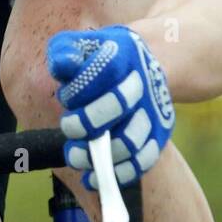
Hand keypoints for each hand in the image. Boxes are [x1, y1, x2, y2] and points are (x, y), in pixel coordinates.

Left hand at [46, 25, 174, 188]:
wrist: (139, 68)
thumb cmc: (99, 58)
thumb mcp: (82, 44)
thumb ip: (67, 50)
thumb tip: (63, 65)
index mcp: (123, 54)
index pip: (103, 71)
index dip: (80, 89)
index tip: (67, 97)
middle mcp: (143, 83)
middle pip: (118, 107)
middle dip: (87, 122)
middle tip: (70, 128)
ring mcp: (152, 112)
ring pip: (129, 141)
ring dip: (99, 153)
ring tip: (76, 155)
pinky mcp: (157, 137)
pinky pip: (142, 163)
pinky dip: (117, 174)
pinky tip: (92, 177)